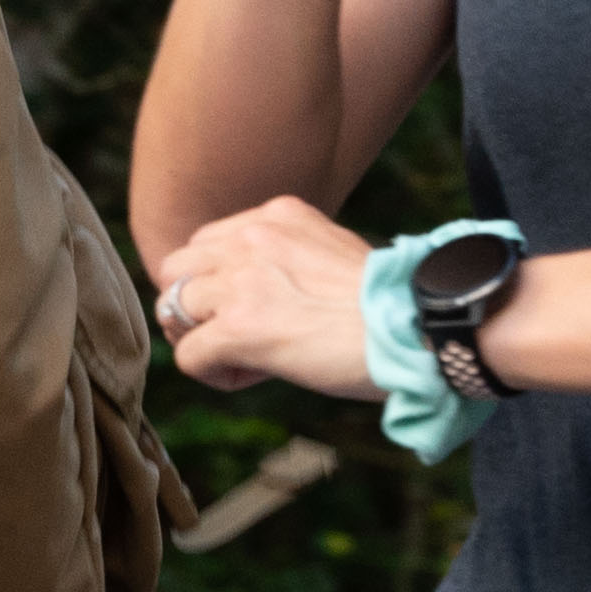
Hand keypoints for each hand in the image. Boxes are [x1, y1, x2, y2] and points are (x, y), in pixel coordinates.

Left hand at [151, 197, 380, 401]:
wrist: (417, 329)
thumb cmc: (388, 307)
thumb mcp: (330, 254)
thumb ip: (285, 260)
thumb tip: (254, 297)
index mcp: (277, 216)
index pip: (208, 243)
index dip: (221, 282)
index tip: (259, 308)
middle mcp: (252, 238)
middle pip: (176, 269)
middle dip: (194, 306)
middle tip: (232, 335)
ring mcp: (242, 281)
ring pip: (173, 309)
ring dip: (202, 338)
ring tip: (247, 357)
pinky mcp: (239, 327)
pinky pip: (187, 355)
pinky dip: (213, 374)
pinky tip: (253, 375)